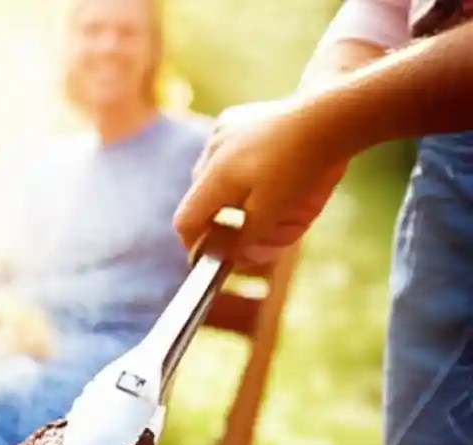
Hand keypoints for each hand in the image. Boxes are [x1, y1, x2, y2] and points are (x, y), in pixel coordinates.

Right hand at [176, 99, 349, 265]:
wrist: (331, 115)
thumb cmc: (304, 168)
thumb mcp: (274, 214)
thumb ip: (242, 240)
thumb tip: (217, 254)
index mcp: (214, 178)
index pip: (185, 221)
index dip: (196, 244)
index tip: (215, 256)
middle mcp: (209, 153)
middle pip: (202, 201)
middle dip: (225, 220)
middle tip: (259, 230)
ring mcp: (220, 132)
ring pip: (214, 178)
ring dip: (234, 195)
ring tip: (272, 196)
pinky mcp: (235, 118)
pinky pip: (226, 154)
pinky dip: (240, 169)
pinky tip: (268, 166)